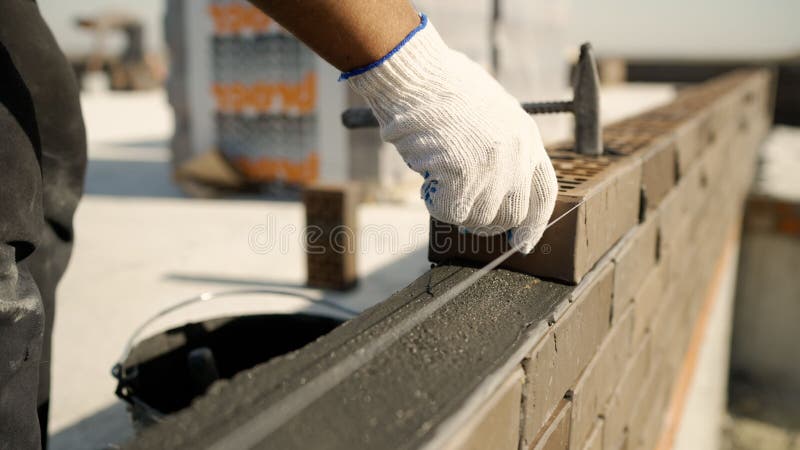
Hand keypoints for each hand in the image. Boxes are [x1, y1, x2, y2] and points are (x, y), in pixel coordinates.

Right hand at [344, 15, 557, 253]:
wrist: (415, 74)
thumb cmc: (440, 90)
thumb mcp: (487, 117)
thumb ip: (498, 153)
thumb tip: (488, 201)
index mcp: (527, 136)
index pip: (544, 193)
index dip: (534, 225)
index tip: (523, 244)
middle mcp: (517, 152)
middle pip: (512, 214)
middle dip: (485, 221)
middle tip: (458, 208)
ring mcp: (493, 164)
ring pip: (480, 217)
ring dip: (454, 207)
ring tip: (435, 179)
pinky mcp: (465, 172)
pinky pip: (451, 212)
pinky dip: (435, 204)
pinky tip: (426, 182)